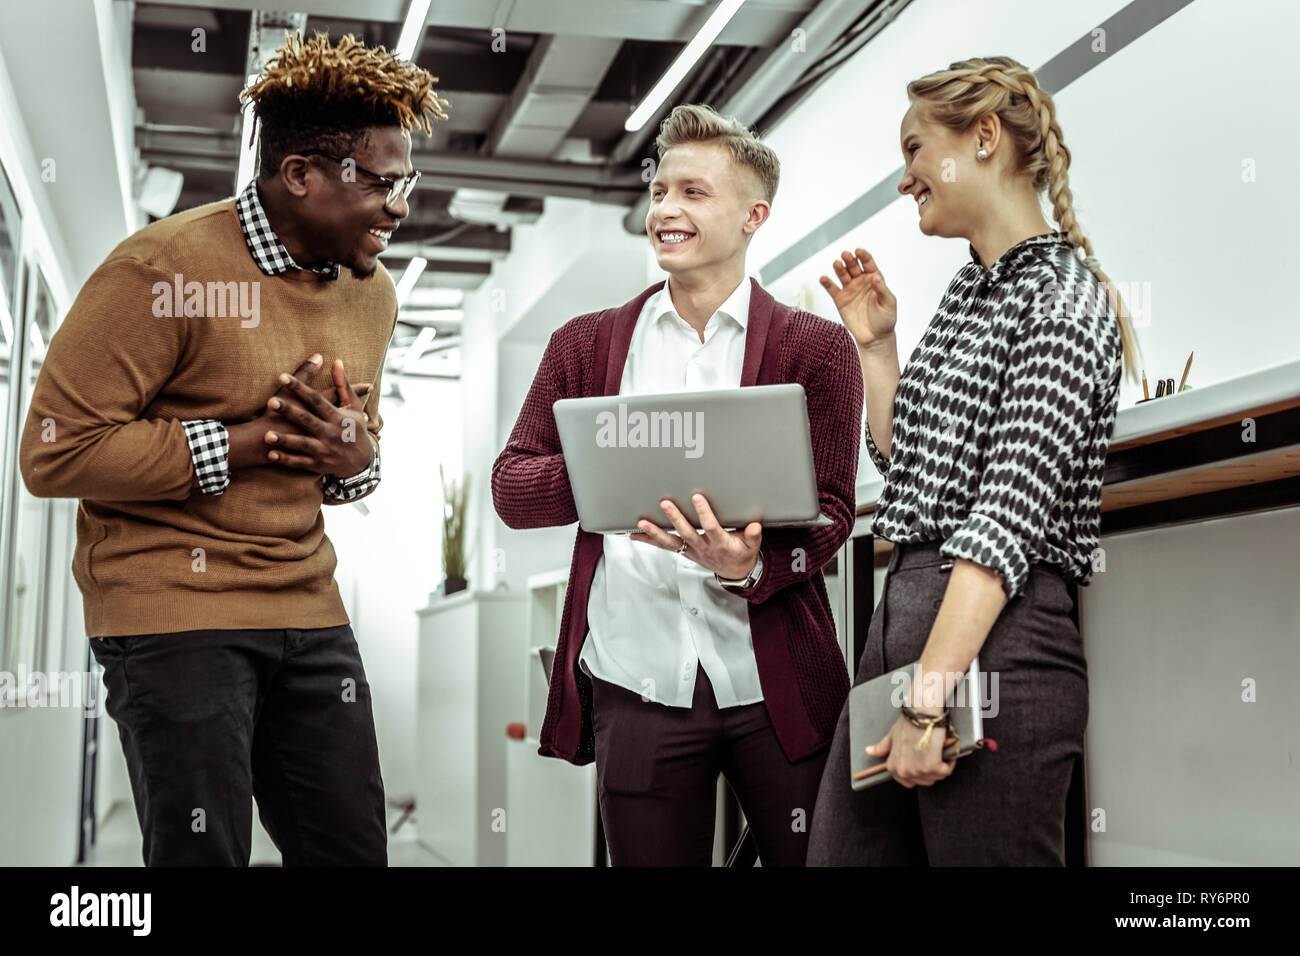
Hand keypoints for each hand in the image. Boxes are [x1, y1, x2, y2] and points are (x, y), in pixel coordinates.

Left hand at [263, 359, 371, 476]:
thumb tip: (337, 362)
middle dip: (289, 411)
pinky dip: (286, 459)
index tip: (282, 377)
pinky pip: (300, 462)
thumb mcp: (353, 407)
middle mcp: (331, 433)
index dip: (299, 388)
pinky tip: (271, 454)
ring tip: (267, 435)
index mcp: (338, 417)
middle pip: (306, 420)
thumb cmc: (355, 429)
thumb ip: (343, 385)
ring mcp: (324, 450)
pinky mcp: (318, 464)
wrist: (361, 462)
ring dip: (285, 440)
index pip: (316, 400)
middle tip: (271, 402)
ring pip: (302, 444)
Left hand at [628, 493, 761, 579]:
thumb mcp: (752, 545)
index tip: (698, 497)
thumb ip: (753, 535)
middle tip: (665, 503)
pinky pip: (664, 546)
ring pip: (670, 542)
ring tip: (642, 522)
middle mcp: (703, 548)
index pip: (711, 527)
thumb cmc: (741, 553)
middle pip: (686, 532)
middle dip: (675, 518)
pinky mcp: (683, 551)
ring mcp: (691, 551)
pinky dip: (649, 540)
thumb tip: (754, 526)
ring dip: (655, 532)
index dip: (704, 513)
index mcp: (720, 543)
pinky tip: (635, 534)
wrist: (735, 572)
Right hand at [819, 248, 897, 349]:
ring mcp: (850, 290)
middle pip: (854, 266)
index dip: (864, 256)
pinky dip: (827, 283)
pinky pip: (832, 289)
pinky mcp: (840, 300)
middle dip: (849, 260)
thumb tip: (876, 277)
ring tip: (836, 264)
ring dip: (839, 268)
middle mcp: (861, 282)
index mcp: (874, 280)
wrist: (875, 338)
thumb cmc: (885, 320)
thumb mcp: (889, 303)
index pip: (868, 263)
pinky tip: (824, 278)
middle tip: (846, 255)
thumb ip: (882, 289)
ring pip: (842, 274)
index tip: (859, 252)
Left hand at [866, 713, 956, 787]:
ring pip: (936, 778)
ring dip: (941, 766)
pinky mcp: (931, 767)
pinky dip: (949, 763)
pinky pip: (945, 772)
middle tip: (933, 753)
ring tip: (938, 751)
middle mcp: (903, 771)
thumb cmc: (908, 723)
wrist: (921, 713)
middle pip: (925, 782)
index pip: (909, 783)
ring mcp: (917, 770)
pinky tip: (946, 751)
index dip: (919, 772)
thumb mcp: (892, 736)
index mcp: (893, 767)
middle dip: (931, 769)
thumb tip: (869, 751)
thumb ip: (882, 747)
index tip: (925, 760)